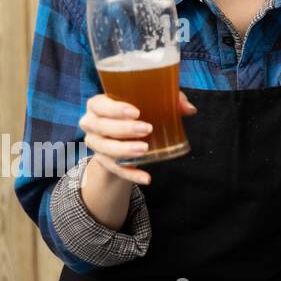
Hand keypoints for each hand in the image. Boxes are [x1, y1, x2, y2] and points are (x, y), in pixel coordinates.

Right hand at [79, 91, 196, 186]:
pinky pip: (114, 169)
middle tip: (147, 129)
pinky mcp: (103, 161)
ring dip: (124, 150)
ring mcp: (95, 143)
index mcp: (98, 105)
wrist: (121, 135)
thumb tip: (189, 109)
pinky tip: (146, 178)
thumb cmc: (138, 110)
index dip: (115, 108)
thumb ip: (171, 102)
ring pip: (104, 148)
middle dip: (123, 129)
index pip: (99, 104)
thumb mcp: (152, 103)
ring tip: (144, 150)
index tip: (136, 112)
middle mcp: (91, 123)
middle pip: (101, 126)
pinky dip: (130, 174)